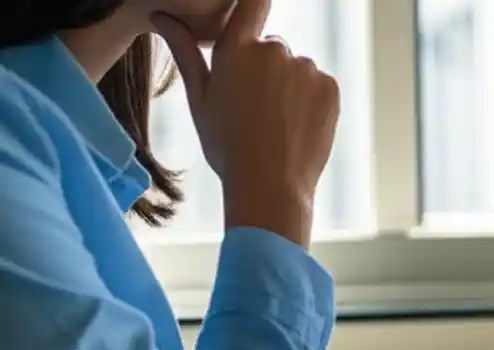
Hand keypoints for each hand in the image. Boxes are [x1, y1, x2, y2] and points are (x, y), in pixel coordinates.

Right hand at [152, 0, 339, 247]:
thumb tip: (162, 14)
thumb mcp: (199, 99)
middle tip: (255, 108)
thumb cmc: (227, 146)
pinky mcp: (330, 87)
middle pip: (271, 47)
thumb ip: (185, 51)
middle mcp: (274, 50)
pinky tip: (296, 126)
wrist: (270, 185)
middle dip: (265, 68)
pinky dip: (311, 100)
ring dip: (289, 86)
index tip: (254, 9)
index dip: (254, 3)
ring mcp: (306, 68)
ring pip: (296, 68)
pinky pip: (319, 84)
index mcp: (236, 48)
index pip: (252, 1)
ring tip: (276, 122)